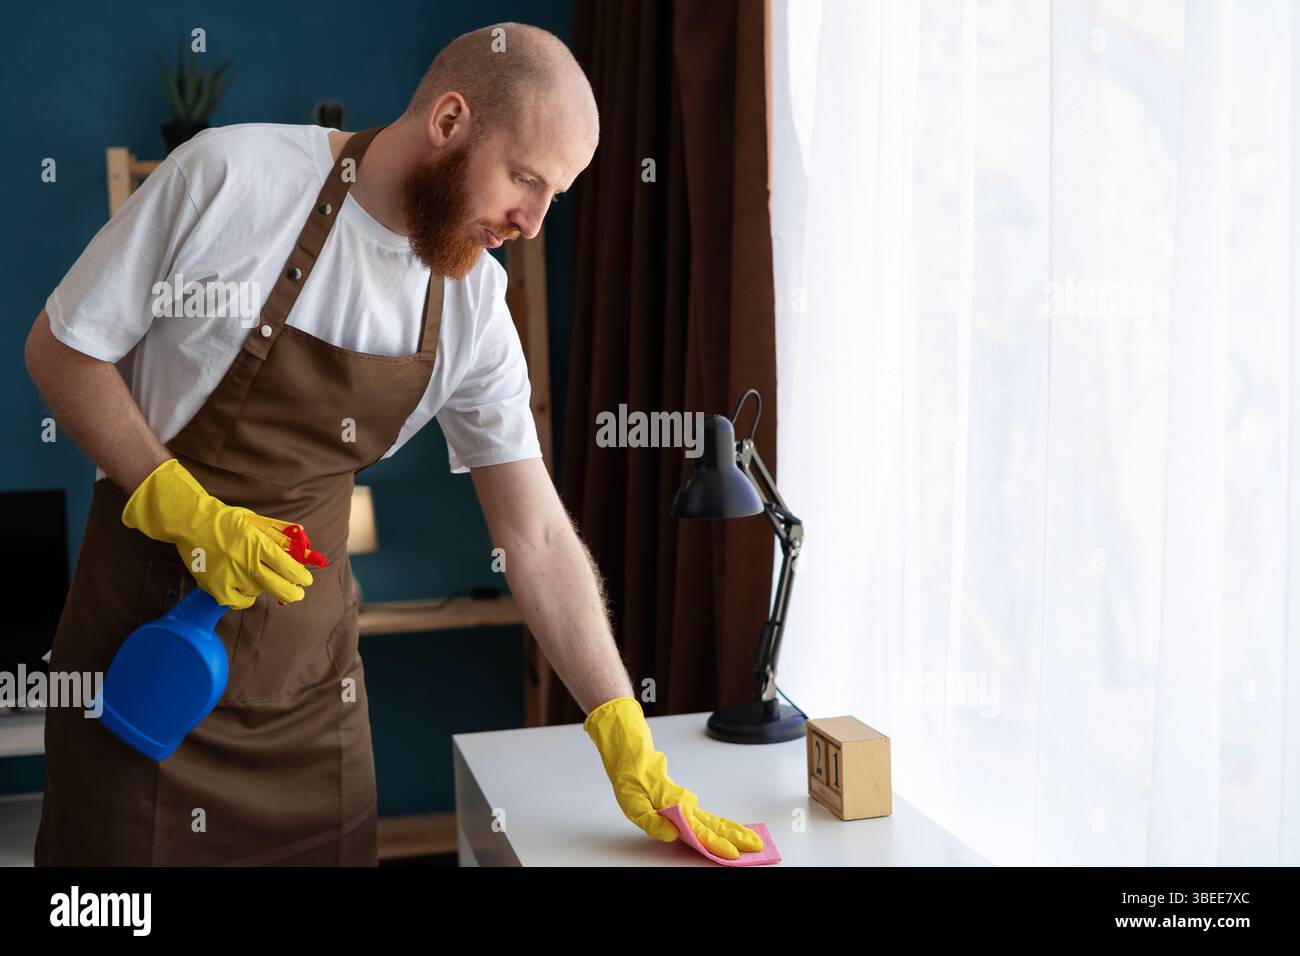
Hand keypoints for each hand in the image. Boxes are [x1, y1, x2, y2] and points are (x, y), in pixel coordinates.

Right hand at [121, 458, 314, 609]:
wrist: (190, 522)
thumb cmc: (225, 520)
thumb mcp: (255, 523)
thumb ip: (276, 538)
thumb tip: (299, 552)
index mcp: (258, 544)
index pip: (288, 567)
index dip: (301, 577)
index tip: (306, 580)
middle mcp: (246, 562)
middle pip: (279, 588)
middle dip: (293, 593)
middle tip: (297, 593)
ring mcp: (230, 577)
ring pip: (257, 592)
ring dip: (260, 586)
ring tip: (250, 573)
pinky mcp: (215, 588)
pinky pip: (239, 602)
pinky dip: (243, 597)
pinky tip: (241, 586)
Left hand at [583, 696, 762, 859]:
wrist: (633, 758)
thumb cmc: (632, 780)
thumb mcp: (633, 804)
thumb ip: (652, 822)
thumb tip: (672, 834)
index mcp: (675, 807)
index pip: (700, 831)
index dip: (717, 845)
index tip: (732, 854)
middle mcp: (686, 805)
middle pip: (716, 825)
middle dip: (736, 837)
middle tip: (757, 846)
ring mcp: (688, 804)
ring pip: (715, 820)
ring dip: (734, 831)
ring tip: (752, 839)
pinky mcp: (686, 803)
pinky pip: (708, 817)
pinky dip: (723, 825)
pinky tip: (731, 831)